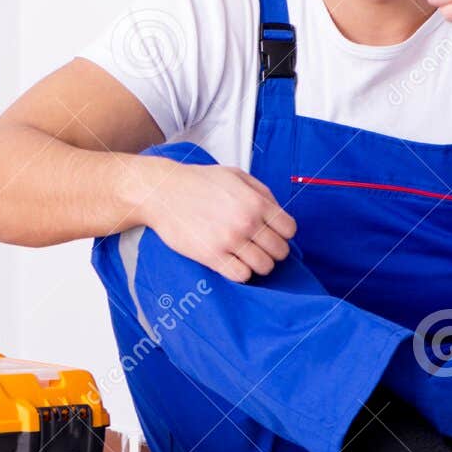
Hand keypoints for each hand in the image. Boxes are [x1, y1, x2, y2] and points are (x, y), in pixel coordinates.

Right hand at [130, 158, 295, 282]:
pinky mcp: (211, 256)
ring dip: (257, 264)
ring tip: (245, 255)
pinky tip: (231, 262)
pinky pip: (241, 276)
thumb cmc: (197, 183)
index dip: (282, 233)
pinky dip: (240, 272)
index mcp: (255, 202)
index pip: (289, 230)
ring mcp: (229, 241)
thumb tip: (278, 211)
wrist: (162, 192)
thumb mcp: (235, 175)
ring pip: (264, 267)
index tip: (271, 234)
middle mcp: (246, 222)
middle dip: (272, 250)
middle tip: (258, 246)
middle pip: (280, 251)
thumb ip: (262, 192)